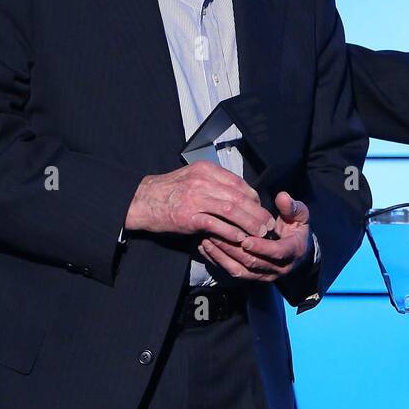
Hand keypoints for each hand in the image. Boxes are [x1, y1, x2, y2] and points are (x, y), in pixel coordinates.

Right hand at [125, 161, 274, 244]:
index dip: (254, 197)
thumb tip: (239, 193)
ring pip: (231, 211)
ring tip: (260, 233)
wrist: (140, 200)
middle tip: (268, 224)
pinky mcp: (188, 217)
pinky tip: (240, 238)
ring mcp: (195, 199)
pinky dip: (230, 232)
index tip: (261, 208)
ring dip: (249, 223)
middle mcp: (202, 181)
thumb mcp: (192, 177)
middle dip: (257, 212)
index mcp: (206, 170)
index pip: (239, 183)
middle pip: (239, 197)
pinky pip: (215, 225)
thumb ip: (214, 183)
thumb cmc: (168, 191)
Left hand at [200, 191, 312, 282]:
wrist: (297, 250)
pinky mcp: (252, 277)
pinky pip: (233, 272)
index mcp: (293, 252)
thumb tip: (282, 197)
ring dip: (223, 255)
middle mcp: (279, 268)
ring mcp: (264, 275)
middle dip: (234, 248)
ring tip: (208, 238)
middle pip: (253, 262)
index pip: (277, 252)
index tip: (245, 239)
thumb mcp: (299, 215)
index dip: (261, 247)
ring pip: (240, 269)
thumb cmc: (296, 228)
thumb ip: (291, 207)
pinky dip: (218, 261)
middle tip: (217, 233)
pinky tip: (206, 248)